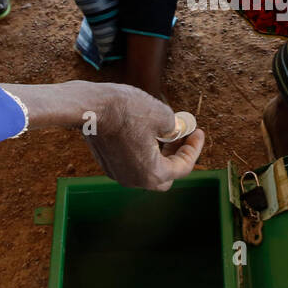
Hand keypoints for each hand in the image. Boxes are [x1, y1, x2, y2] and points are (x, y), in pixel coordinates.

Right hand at [84, 84, 205, 190]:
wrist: (89, 107)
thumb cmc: (126, 110)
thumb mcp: (163, 114)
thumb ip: (175, 128)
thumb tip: (176, 130)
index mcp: (153, 174)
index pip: (183, 167)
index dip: (194, 148)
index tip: (198, 132)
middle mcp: (135, 180)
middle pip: (166, 175)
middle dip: (177, 155)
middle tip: (182, 135)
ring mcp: (119, 174)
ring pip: (147, 169)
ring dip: (160, 153)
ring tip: (165, 130)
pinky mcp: (108, 164)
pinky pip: (132, 163)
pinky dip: (143, 151)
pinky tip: (146, 131)